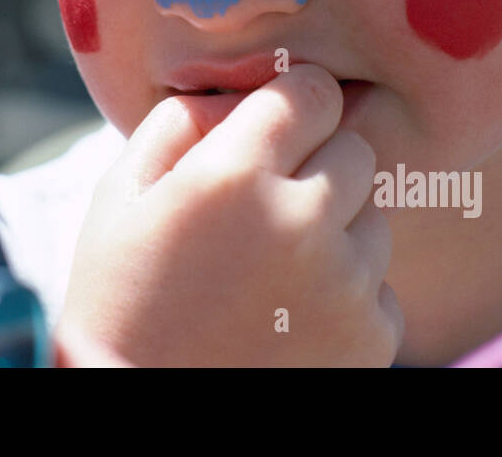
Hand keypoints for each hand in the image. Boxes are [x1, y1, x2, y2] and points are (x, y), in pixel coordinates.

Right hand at [57, 64, 402, 365]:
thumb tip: (239, 94)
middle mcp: (302, 220)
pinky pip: (380, 282)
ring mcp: (345, 283)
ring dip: (335, 227)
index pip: (314, 91)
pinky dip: (347, 291)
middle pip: (354, 149)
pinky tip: (289, 314)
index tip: (277, 124)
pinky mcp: (372, 337)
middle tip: (267, 203)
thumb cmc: (122, 298)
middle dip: (316, 163)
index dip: (295, 101)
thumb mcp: (121, 194)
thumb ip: (180, 121)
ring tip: (272, 268)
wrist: (138, 412)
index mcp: (234, 173)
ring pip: (373, 215)